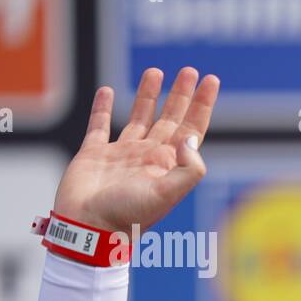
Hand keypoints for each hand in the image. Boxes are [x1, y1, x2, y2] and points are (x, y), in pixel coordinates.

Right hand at [52, 67, 219, 232]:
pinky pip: (99, 125)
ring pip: (139, 117)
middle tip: (190, 70)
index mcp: (168, 165)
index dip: (203, 105)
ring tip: (156, 72)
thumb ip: (188, 169)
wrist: (89, 230)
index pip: (192, 129)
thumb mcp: (167, 195)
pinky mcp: (94, 155)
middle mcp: (148, 157)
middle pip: (170, 118)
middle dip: (181, 95)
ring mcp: (122, 155)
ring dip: (148, 95)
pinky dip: (103, 107)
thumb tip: (191, 138)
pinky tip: (108, 91)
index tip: (211, 80)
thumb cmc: (128, 216)